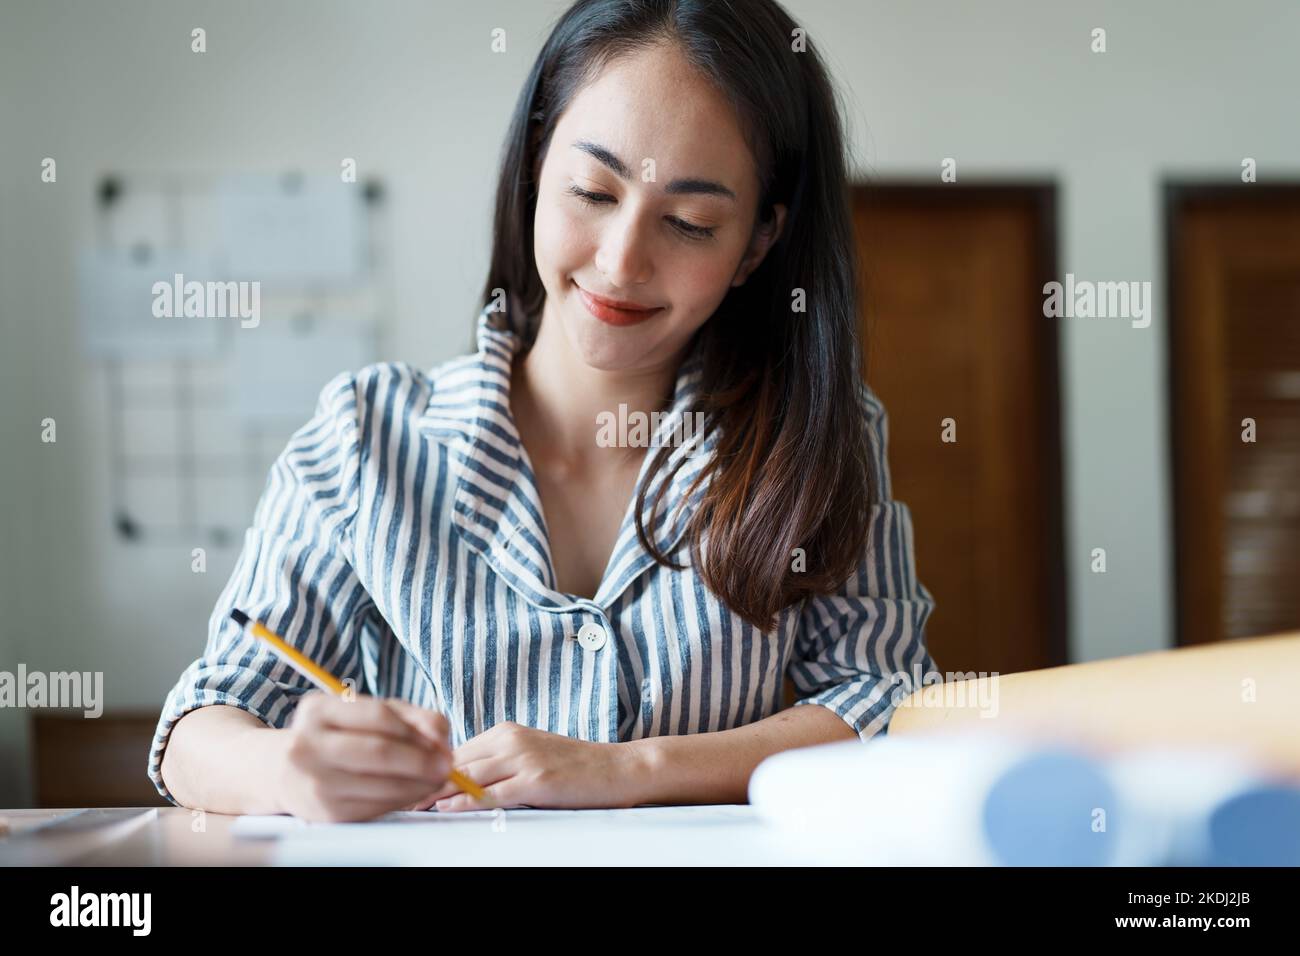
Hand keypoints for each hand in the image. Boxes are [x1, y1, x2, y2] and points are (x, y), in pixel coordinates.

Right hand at [272, 691, 452, 821]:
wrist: (284, 771)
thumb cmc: (335, 736)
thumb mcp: (364, 713)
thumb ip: (408, 716)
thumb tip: (440, 734)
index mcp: (318, 710)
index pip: (379, 716)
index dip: (417, 730)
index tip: (443, 742)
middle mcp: (308, 745)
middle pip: (379, 752)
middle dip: (422, 761)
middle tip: (446, 766)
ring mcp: (314, 781)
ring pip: (381, 784)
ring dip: (419, 785)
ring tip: (435, 779)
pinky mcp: (324, 812)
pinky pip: (375, 807)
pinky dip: (402, 800)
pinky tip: (414, 793)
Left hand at [406, 722, 645, 811]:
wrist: (617, 769)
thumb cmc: (574, 768)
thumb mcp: (530, 757)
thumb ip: (496, 765)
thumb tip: (456, 784)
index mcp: (506, 731)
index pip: (455, 750)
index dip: (427, 768)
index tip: (403, 784)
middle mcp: (511, 739)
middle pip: (455, 761)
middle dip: (423, 781)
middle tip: (395, 798)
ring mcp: (523, 758)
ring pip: (467, 776)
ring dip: (436, 792)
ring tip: (410, 806)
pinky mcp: (536, 780)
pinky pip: (490, 792)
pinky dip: (464, 801)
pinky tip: (446, 809)